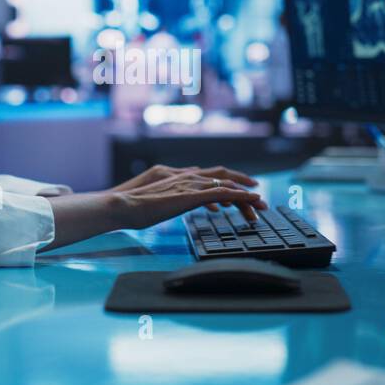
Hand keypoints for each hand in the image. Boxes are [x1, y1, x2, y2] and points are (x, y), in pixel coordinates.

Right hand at [111, 163, 257, 197]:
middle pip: (224, 177)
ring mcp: (191, 185)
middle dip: (244, 186)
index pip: (211, 178)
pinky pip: (222, 193)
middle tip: (259, 199)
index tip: (242, 193)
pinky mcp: (191, 195)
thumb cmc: (136, 207)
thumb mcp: (160, 202)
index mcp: (181, 178)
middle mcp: (189, 177)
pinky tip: (252, 200)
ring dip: (247, 196)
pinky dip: (241, 195)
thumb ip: (174, 199)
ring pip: (227, 186)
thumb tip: (182, 201)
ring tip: (261, 205)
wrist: (123, 205)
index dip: (229, 184)